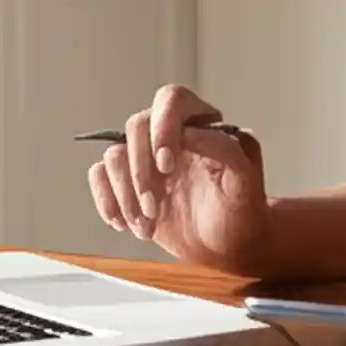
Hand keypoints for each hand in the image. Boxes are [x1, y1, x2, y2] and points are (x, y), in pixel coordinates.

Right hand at [86, 85, 269, 274]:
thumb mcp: (245, 181)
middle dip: (141, 172)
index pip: (173, 100)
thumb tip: (188, 133)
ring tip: (147, 225)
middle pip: (136, 126)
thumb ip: (225, 150)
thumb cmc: (242, 210)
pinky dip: (107, 200)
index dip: (163, 126)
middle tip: (155, 208)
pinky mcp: (127, 180)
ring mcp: (146, 157)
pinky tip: (126, 224)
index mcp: (203, 123)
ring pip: (114, 154)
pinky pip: (99, 175)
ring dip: (125, 193)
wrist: (228, 245)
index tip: (166, 166)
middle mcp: (171, 134)